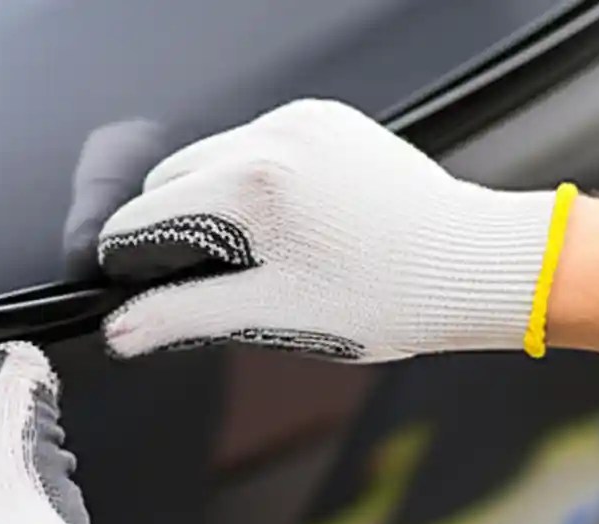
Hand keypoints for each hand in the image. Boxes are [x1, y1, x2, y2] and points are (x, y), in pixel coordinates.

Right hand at [98, 99, 563, 362]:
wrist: (476, 264)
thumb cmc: (392, 294)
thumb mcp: (273, 314)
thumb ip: (183, 315)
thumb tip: (122, 328)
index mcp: (252, 186)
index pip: (142, 217)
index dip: (128, 260)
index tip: (136, 286)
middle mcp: (271, 138)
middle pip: (169, 181)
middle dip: (173, 228)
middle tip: (217, 277)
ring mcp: (301, 123)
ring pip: (210, 159)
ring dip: (212, 201)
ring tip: (267, 251)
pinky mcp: (327, 120)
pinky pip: (257, 145)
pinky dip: (254, 181)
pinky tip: (293, 223)